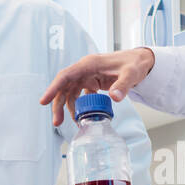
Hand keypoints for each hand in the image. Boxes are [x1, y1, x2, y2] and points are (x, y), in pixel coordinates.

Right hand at [39, 47, 155, 126]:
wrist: (141, 62)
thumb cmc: (134, 64)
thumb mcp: (131, 74)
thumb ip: (122, 86)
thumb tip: (114, 98)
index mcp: (89, 64)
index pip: (65, 76)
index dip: (53, 88)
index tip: (44, 101)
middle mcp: (85, 69)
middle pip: (65, 87)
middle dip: (58, 105)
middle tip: (57, 122)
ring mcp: (88, 76)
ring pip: (71, 93)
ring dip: (68, 108)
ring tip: (72, 123)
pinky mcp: (92, 82)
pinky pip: (80, 95)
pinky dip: (80, 106)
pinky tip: (82, 117)